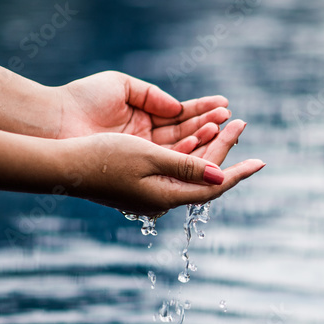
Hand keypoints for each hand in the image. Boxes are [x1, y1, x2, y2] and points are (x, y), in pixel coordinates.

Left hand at [56, 71, 231, 153]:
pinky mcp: (135, 169)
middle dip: (213, 130)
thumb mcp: (122, 87)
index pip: (182, 118)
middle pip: (188, 138)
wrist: (53, 122)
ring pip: (183, 151)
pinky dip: (188, 151)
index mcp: (143, 120)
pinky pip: (169, 162)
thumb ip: (153, 96)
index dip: (205, 113)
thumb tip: (180, 108)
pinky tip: (204, 138)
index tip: (227, 106)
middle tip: (237, 122)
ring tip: (225, 128)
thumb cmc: (82, 100)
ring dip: (206, 141)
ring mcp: (142, 158)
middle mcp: (146, 143)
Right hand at [65, 132, 264, 216]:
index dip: (239, 173)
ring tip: (225, 126)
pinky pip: (174, 170)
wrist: (61, 165)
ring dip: (209, 149)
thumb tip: (220, 176)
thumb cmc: (102, 157)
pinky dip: (189, 153)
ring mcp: (150, 194)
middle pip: (204, 176)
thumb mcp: (148, 157)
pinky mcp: (139, 185)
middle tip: (241, 124)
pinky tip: (196, 140)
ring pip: (190, 172)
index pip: (214, 186)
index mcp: (167, 196)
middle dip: (225, 150)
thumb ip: (185, 166)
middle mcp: (161, 200)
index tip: (262, 161)